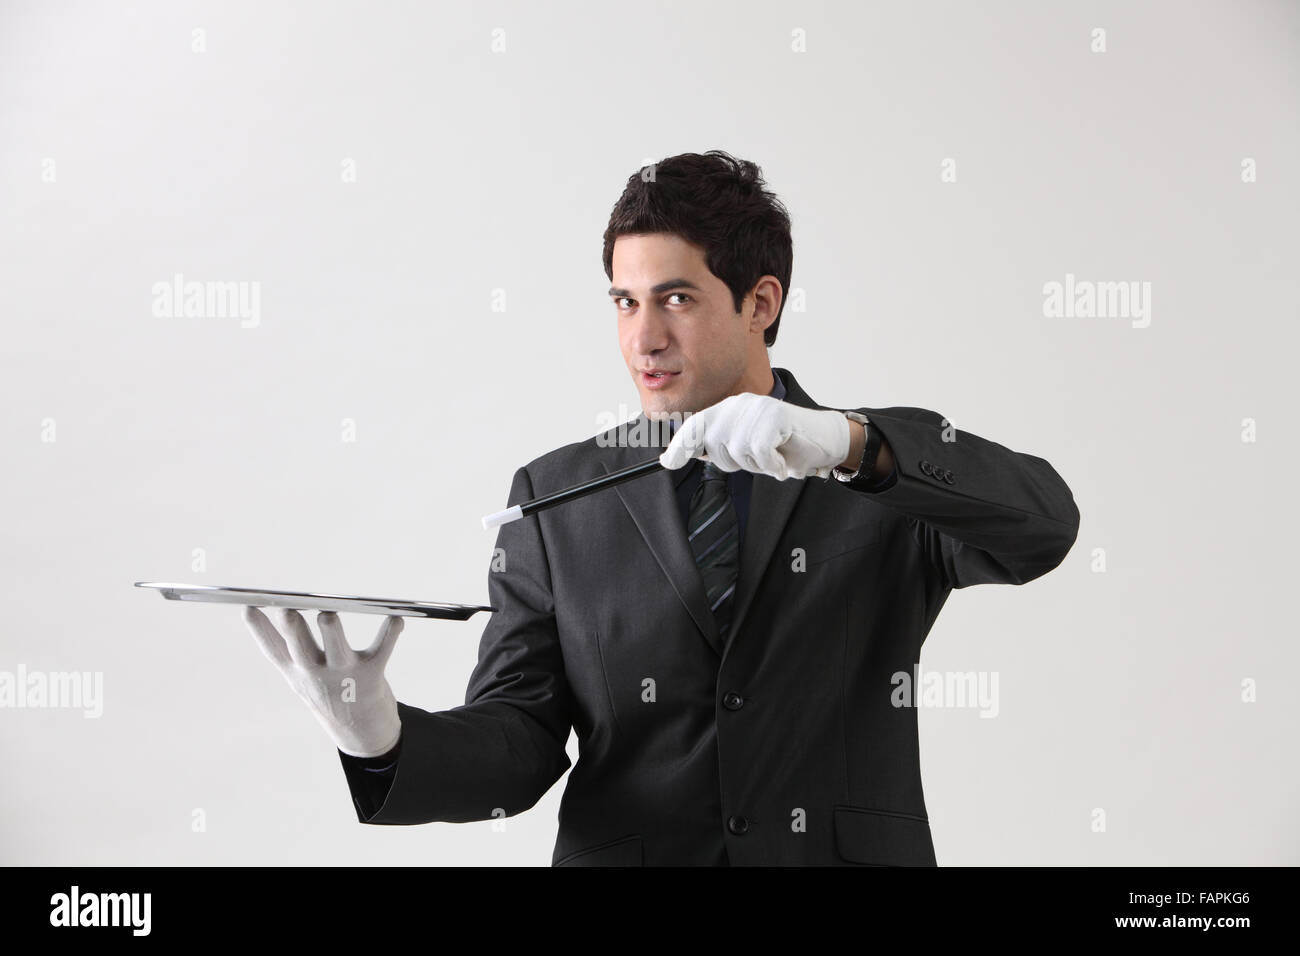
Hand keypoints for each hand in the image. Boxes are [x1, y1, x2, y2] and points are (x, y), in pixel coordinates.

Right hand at [244, 607, 402, 757]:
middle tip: (287, 611)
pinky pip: (382, 650)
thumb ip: (283, 645)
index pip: (273, 650)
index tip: (248, 607)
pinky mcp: (371, 676)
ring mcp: (344, 676)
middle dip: (294, 631)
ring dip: (333, 632)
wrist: (359, 731)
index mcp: (297, 672)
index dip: (259, 630)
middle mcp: (317, 674)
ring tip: (328, 615)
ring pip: (337, 651)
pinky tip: (395, 618)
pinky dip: (390, 633)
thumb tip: (256, 611)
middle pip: (301, 650)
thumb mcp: (298, 674)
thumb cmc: (326, 691)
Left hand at [659, 392, 851, 479]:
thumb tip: (680, 456)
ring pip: (737, 453)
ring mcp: (756, 409)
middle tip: (759, 458)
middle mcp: (739, 404)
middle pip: (715, 446)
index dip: (681, 445)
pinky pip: (759, 454)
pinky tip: (783, 458)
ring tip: (774, 455)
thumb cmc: (783, 445)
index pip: (697, 425)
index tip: (667, 462)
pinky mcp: (773, 418)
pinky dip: (772, 464)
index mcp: (729, 408)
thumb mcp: (745, 446)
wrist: (824, 439)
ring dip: (757, 464)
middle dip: (734, 462)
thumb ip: (717, 447)